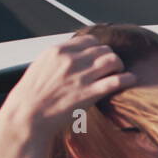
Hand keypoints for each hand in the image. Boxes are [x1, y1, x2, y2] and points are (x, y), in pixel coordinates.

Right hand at [0, 35, 136, 136]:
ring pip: (113, 60)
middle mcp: (70, 60)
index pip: (89, 40)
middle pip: (103, 49)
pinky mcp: (89, 93)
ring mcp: (81, 76)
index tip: (99, 58)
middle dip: (109, 57)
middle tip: (111, 68)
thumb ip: (58, 58)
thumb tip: (74, 54)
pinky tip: (129, 81)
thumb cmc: (32, 96)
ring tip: (118, 74)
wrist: (27, 116)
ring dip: (119, 66)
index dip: (97, 48)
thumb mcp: (41, 67)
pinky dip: (127, 79)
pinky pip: (117, 80)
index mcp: (58, 51)